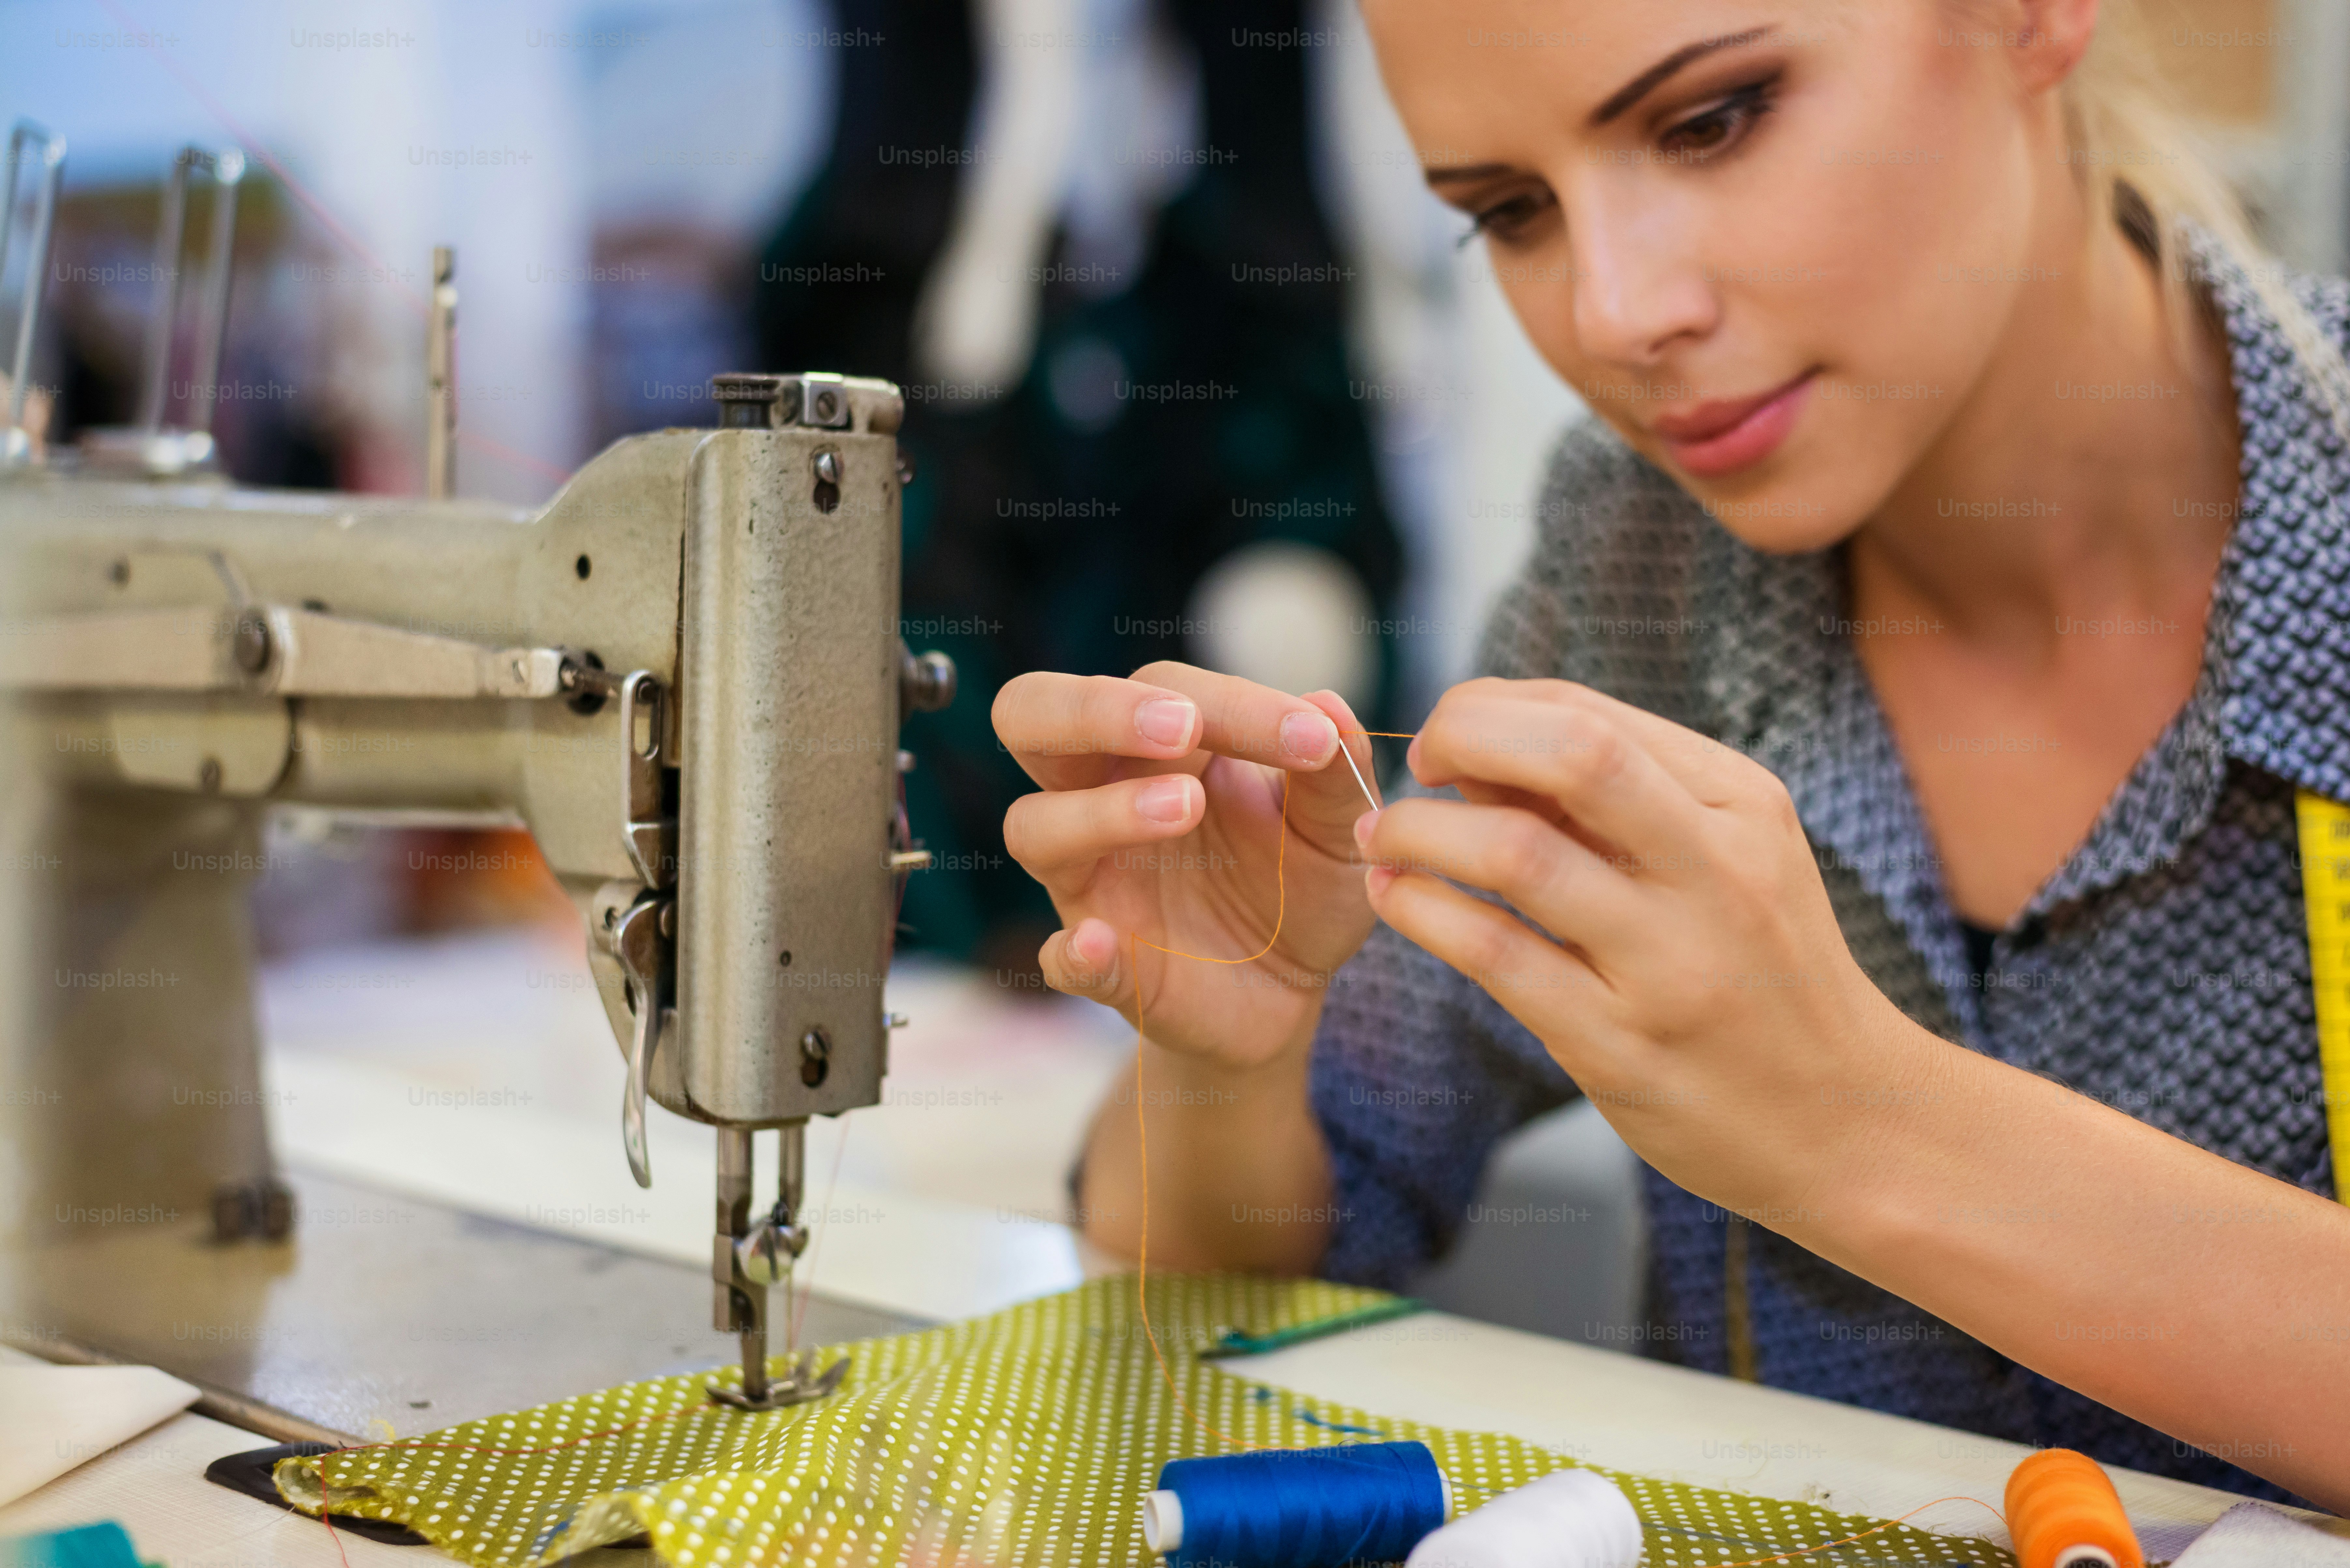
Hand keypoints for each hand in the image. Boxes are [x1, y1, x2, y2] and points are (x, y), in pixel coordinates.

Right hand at [994, 663, 1383, 1069]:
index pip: (1164, 690)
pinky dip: (1071, 952)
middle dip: (1094, 710)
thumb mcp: (1338, 826)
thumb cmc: (1300, 882)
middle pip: (1033, 716)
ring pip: (1034, 826)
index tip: (1311, 738)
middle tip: (1178, 729)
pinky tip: (1098, 944)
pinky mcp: (1103, 964)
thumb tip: (1330, 704)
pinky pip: (1060, 957)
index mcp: (1161, 746)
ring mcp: (1092, 879)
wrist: (1292, 988)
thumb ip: (1336, 771)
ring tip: (1184, 810)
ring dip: (1099, 812)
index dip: (1232, 703)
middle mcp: (1103, 795)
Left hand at [1356, 677, 1930, 1218]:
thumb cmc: (1766, 974)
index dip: (1491, 712)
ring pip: (1517, 855)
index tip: (1447, 740)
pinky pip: (1497, 957)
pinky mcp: (1622, 1047)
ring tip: (1383, 837)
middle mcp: (1715, 872)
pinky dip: (1425, 914)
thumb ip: (1619, 799)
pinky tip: (1395, 900)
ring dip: (1421, 834)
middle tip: (1412, 769)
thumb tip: (1482, 753)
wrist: (1850, 1121)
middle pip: (1569, 754)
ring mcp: (1671, 964)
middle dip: (1463, 738)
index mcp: (1741, 806)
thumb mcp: (1728, 858)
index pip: (1588, 716)